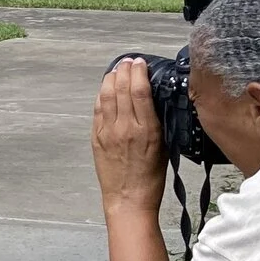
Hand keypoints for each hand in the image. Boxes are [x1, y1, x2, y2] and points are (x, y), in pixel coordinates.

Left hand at [93, 60, 167, 217]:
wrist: (128, 199)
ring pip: (106, 95)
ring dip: (111, 78)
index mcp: (146, 130)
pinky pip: (97, 109)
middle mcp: (124, 128)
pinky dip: (102, 95)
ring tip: (117, 69)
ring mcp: (107, 132)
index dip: (139, 72)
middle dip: (124, 70)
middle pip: (121, 88)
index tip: (141, 63)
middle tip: (129, 61)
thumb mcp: (164, 148)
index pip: (140, 91)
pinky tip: (106, 88)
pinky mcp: (96, 138)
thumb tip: (155, 101)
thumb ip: (158, 123)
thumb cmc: (150, 178)